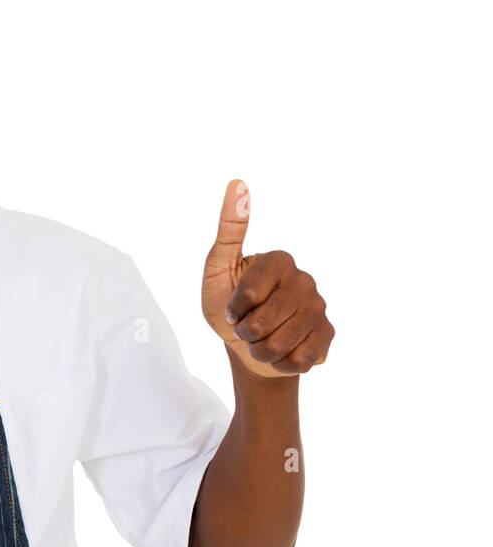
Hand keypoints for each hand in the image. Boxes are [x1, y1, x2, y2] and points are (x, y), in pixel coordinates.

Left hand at [201, 179, 333, 378]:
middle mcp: (305, 278)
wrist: (246, 344)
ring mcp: (320, 307)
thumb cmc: (227, 303)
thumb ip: (229, 229)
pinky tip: (280, 351)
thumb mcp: (217, 268)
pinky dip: (280, 363)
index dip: (233, 308)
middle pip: (263, 323)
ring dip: (259, 350)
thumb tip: (238, 183)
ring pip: (280, 344)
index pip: (248, 294)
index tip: (233, 305)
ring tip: (260, 338)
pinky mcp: (328, 334)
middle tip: (246, 325)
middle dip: (244, 332)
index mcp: (279, 259)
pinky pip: (299, 359)